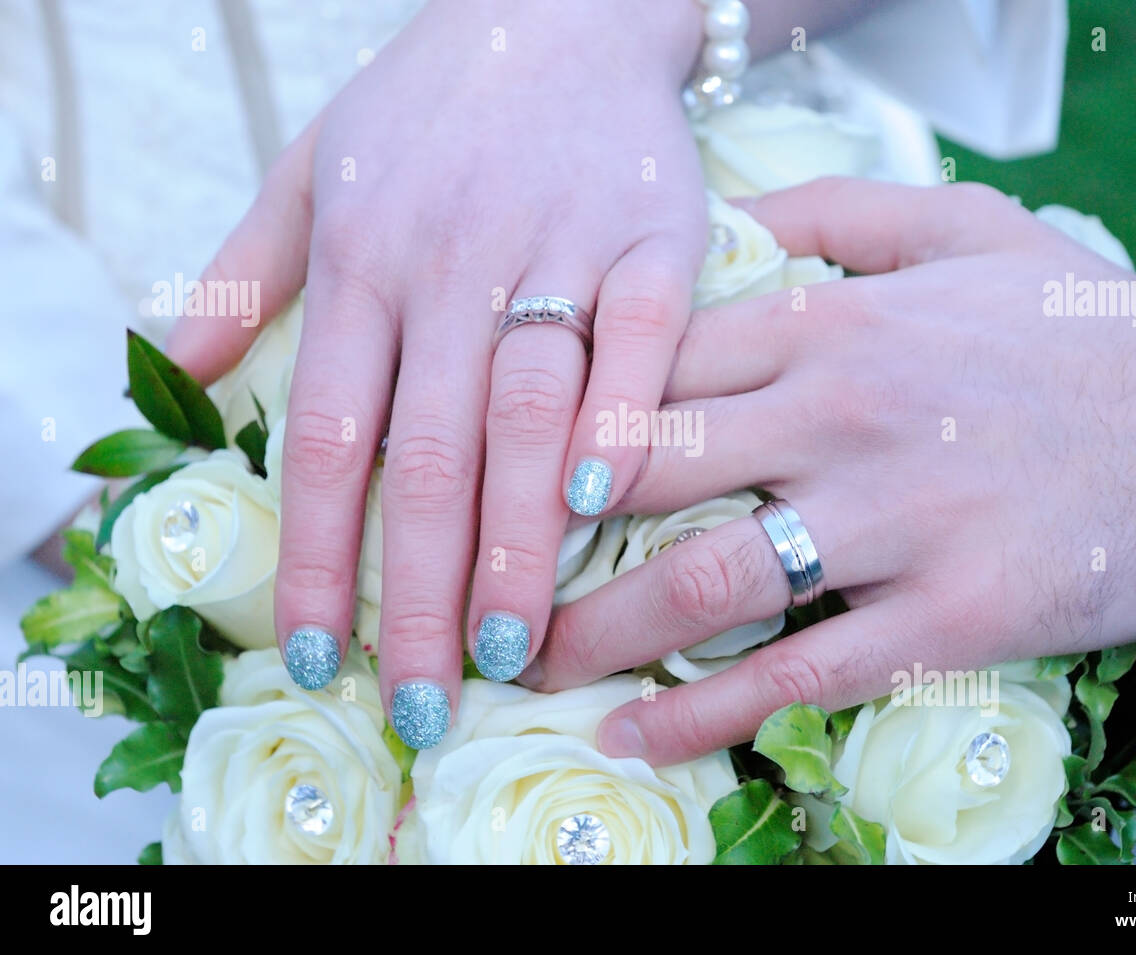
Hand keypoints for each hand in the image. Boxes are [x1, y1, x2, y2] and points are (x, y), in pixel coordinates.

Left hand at [165, 0, 707, 744]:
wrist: (559, 3)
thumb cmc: (435, 101)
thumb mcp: (315, 164)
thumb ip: (244, 266)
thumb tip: (165, 361)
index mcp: (364, 258)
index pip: (327, 435)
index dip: (317, 555)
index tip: (316, 655)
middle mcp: (450, 264)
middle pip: (428, 452)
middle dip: (425, 592)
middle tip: (429, 702)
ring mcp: (557, 248)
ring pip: (528, 412)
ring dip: (520, 539)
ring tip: (514, 647)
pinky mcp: (653, 236)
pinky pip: (640, 339)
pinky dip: (626, 419)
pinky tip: (608, 503)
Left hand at [520, 178, 1135, 764]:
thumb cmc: (1083, 325)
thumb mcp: (963, 228)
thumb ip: (838, 214)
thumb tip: (734, 213)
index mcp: (830, 324)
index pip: (648, 367)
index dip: (558, 422)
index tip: (498, 463)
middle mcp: (841, 414)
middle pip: (645, 473)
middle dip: (540, 530)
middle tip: (474, 575)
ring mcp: (894, 519)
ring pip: (703, 579)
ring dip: (596, 633)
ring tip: (525, 668)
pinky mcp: (950, 614)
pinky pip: (801, 670)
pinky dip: (707, 707)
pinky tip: (639, 731)